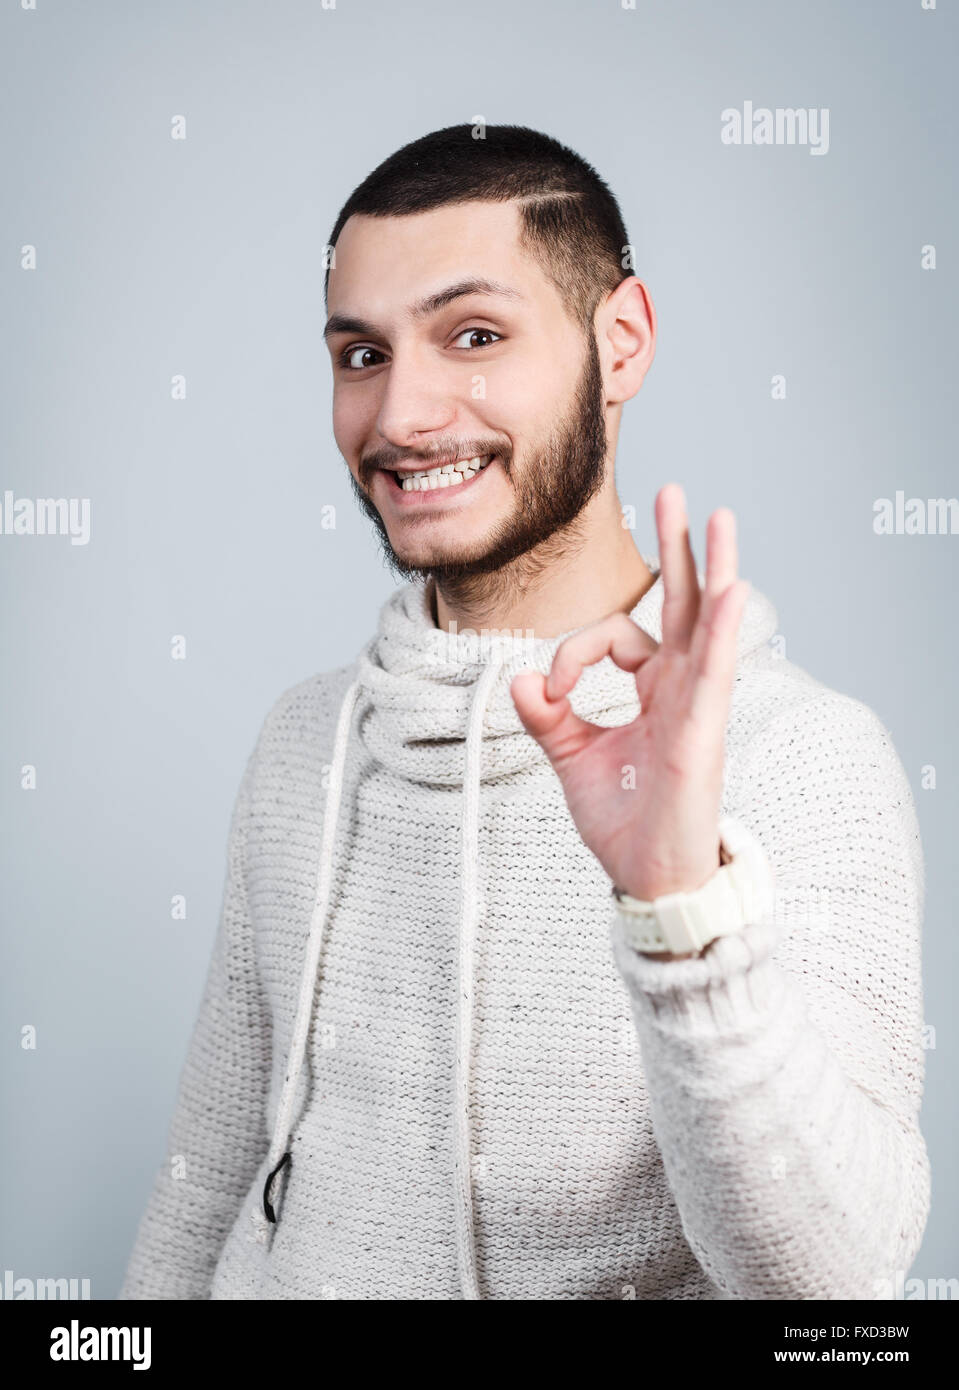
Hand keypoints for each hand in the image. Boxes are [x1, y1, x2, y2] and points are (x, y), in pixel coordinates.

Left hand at [510, 484, 748, 911]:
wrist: (646, 876)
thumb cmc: (622, 819)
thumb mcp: (571, 757)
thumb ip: (547, 716)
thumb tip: (521, 680)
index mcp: (653, 690)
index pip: (613, 638)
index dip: (571, 653)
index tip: (546, 691)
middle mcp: (680, 689)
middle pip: (682, 604)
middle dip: (678, 548)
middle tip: (677, 492)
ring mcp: (696, 706)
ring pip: (707, 624)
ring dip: (713, 567)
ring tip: (719, 515)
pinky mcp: (702, 732)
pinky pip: (713, 671)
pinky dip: (720, 629)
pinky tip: (730, 587)